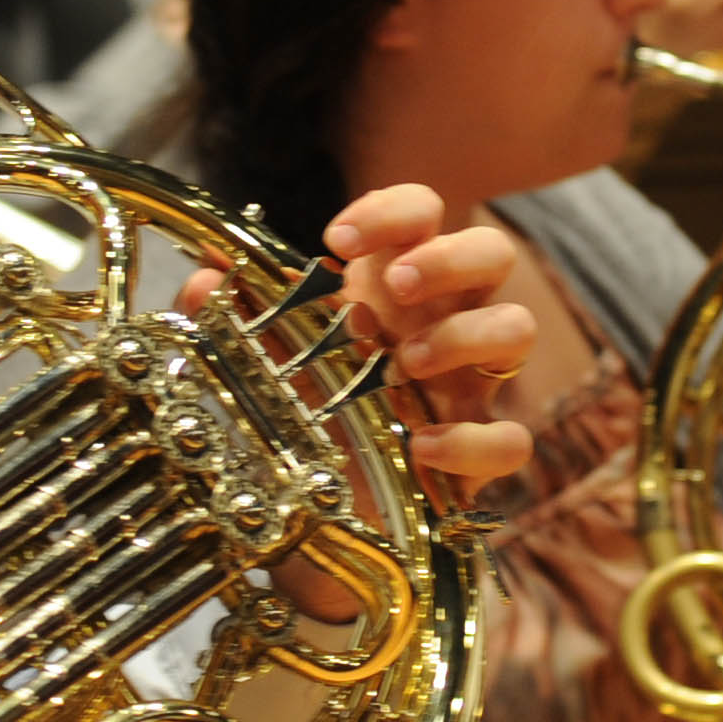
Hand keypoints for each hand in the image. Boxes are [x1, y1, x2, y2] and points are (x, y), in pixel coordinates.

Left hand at [174, 186, 535, 493]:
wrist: (314, 511)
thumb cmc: (305, 409)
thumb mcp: (266, 359)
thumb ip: (238, 319)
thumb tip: (204, 278)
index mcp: (394, 285)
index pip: (423, 212)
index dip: (393, 210)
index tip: (337, 239)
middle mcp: (443, 322)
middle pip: (493, 252)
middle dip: (449, 258)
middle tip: (395, 286)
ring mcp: (469, 385)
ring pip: (518, 327)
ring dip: (467, 335)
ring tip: (407, 362)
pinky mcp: (477, 452)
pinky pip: (513, 437)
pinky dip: (473, 440)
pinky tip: (420, 446)